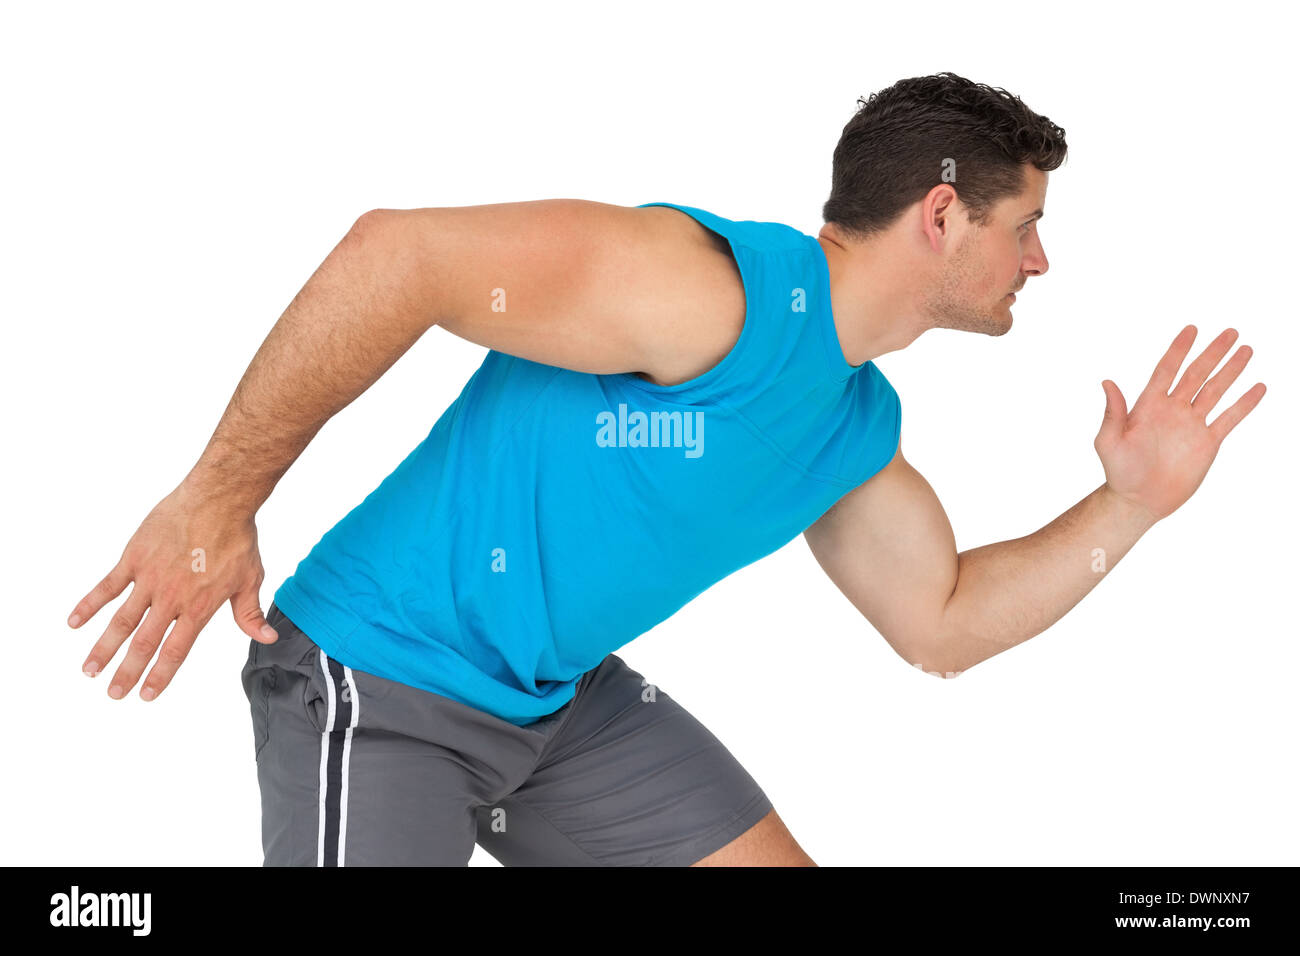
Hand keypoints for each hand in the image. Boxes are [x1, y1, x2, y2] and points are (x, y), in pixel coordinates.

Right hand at [67, 482, 279, 700]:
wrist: (218, 500)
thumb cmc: (236, 538)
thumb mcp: (250, 579)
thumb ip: (250, 614)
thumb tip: (268, 639)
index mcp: (198, 607)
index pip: (175, 651)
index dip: (160, 675)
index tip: (145, 695)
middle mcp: (171, 598)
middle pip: (144, 642)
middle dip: (127, 671)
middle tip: (112, 694)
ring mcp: (149, 578)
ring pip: (121, 620)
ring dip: (103, 647)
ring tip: (88, 670)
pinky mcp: (134, 557)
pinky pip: (107, 586)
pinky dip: (89, 604)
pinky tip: (73, 623)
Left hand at [1095, 325, 1265, 523]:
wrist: (1140, 499)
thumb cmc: (1119, 471)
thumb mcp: (1109, 442)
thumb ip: (1112, 413)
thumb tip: (1107, 382)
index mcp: (1148, 405)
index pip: (1166, 370)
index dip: (1178, 350)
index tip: (1191, 329)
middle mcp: (1172, 410)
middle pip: (1196, 374)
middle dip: (1213, 353)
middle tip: (1230, 332)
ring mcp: (1191, 425)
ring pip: (1215, 391)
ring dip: (1231, 371)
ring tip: (1246, 350)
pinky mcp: (1207, 442)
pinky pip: (1229, 418)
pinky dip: (1244, 404)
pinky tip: (1258, 387)